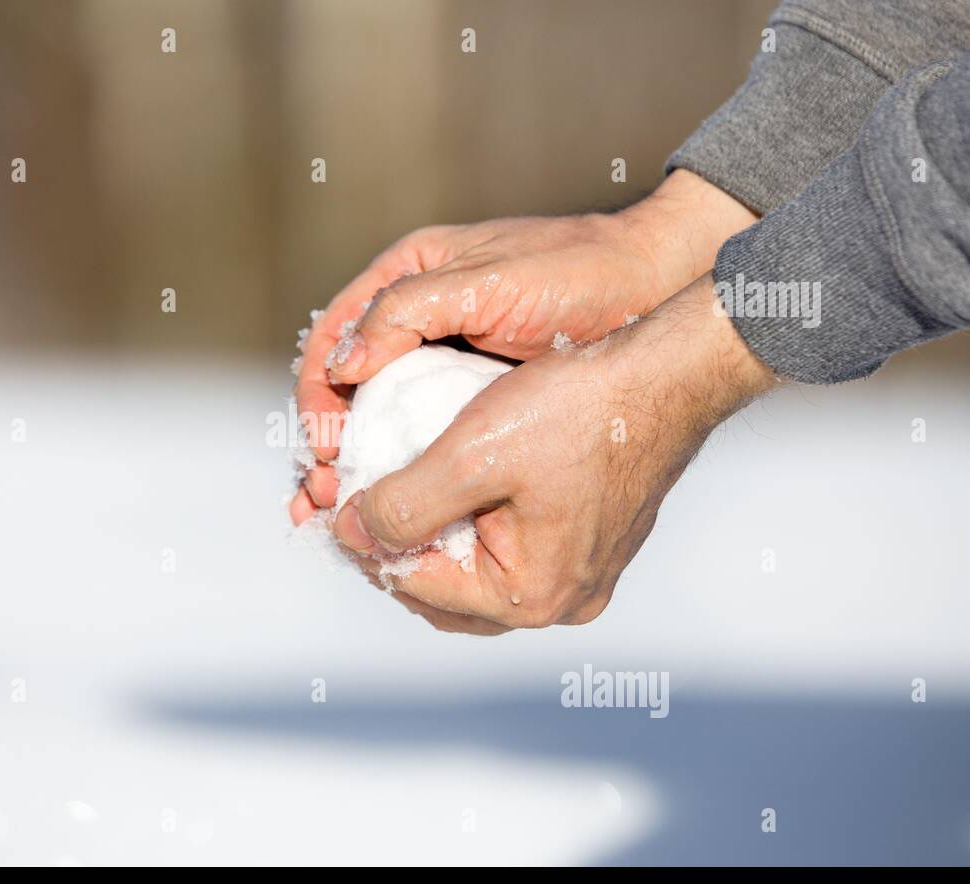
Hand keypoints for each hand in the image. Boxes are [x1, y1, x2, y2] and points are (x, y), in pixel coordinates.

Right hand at [290, 170, 755, 523]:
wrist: (657, 287)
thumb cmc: (581, 274)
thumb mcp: (491, 285)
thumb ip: (408, 311)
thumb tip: (342, 364)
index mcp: (406, 276)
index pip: (332, 338)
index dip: (317, 397)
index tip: (324, 449)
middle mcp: (417, 319)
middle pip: (348, 388)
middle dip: (329, 445)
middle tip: (319, 500)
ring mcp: (448, 358)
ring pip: (383, 418)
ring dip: (360, 467)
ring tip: (344, 519)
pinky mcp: (479, 393)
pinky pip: (426, 435)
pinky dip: (407, 470)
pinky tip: (401, 509)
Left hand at [332, 275, 777, 634]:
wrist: (669, 370)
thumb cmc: (577, 406)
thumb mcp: (472, 452)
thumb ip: (402, 504)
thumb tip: (350, 533)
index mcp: (533, 593)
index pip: (415, 585)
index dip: (361, 544)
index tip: (324, 502)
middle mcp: (562, 599)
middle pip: (443, 593)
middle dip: (389, 551)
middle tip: (345, 506)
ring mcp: (581, 574)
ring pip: (471, 574)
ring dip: (423, 540)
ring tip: (381, 496)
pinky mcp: (588, 542)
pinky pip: (506, 549)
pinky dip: (462, 526)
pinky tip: (436, 486)